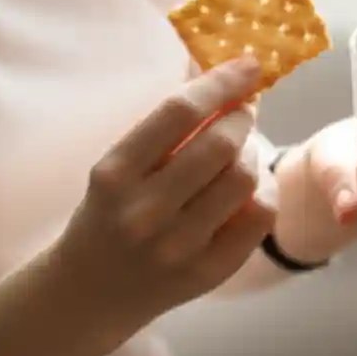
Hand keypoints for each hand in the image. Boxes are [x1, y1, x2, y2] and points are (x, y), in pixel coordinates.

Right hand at [53, 57, 275, 320]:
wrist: (92, 291)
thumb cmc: (110, 212)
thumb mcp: (119, 166)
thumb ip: (165, 125)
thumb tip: (214, 68)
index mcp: (114, 174)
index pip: (178, 113)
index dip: (222, 82)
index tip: (249, 64)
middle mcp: (144, 212)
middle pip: (220, 145)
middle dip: (243, 116)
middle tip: (245, 109)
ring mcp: (178, 246)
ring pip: (245, 178)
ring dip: (254, 152)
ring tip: (242, 148)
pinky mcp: (210, 270)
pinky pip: (260, 215)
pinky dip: (264, 189)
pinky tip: (251, 184)